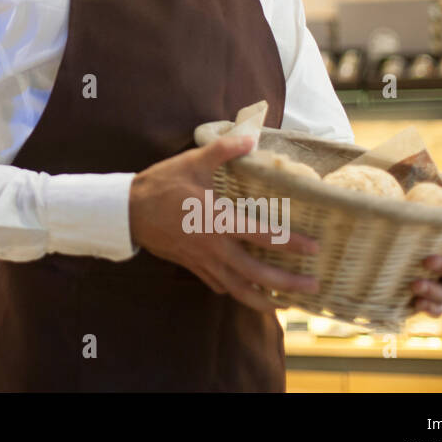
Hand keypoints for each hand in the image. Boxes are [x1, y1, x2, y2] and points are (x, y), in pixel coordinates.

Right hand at [128, 135, 320, 313]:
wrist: (127, 211)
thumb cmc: (161, 185)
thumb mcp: (193, 161)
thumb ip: (224, 149)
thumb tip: (251, 137)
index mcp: (218, 221)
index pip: (263, 236)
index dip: (291, 243)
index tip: (314, 248)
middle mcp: (214, 247)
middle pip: (257, 275)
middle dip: (287, 284)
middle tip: (313, 287)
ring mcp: (202, 261)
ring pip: (238, 290)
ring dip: (264, 300)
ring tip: (285, 304)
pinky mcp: (192, 266)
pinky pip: (219, 286)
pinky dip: (236, 292)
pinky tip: (247, 291)